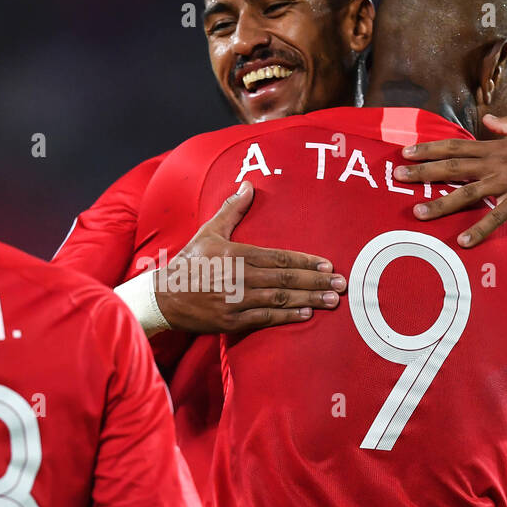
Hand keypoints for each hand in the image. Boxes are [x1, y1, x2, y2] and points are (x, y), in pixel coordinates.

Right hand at [154, 180, 345, 332]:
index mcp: (236, 254)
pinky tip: (306, 314)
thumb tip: (248, 185)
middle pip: (285, 279)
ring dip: (309, 300)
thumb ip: (232, 209)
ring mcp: (236, 301)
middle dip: (316, 282)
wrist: (164, 296)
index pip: (279, 258)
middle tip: (342, 284)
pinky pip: (264, 318)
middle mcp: (239, 277)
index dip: (305, 262)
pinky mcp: (231, 321)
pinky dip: (286, 316)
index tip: (328, 264)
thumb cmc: (189, 262)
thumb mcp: (209, 231)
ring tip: (332, 301)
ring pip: (279, 299)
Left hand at [393, 114, 506, 246]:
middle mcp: (496, 163)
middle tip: (397, 176)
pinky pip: (496, 216)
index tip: (405, 152)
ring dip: (441, 203)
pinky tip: (463, 241)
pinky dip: (480, 229)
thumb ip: (504, 125)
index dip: (429, 149)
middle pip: (452, 166)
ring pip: (467, 192)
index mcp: (496, 147)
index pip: (455, 146)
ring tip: (418, 213)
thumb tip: (485, 119)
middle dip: (423, 172)